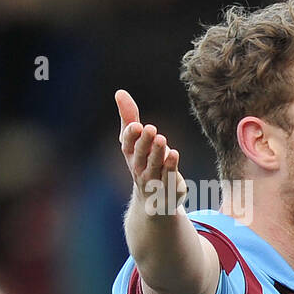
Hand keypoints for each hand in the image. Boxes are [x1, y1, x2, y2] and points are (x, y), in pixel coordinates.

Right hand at [116, 89, 186, 217]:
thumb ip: (129, 117)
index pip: (127, 145)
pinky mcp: (169, 189)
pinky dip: (171, 167)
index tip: (136, 125)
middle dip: (145, 142)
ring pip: (154, 166)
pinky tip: (174, 154)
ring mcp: (153, 181)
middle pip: (141, 155)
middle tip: (151, 129)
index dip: (130, 135)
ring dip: (158, 154)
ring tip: (163, 140)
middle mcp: (139, 169)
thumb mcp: (136, 140)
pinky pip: (169, 178)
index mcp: (131, 156)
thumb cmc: (144, 162)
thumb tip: (120, 92)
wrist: (154, 201)